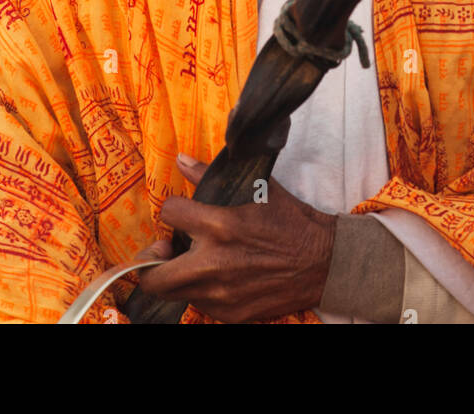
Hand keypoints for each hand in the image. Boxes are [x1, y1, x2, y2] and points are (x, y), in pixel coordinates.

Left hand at [132, 154, 336, 323]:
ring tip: (189, 262)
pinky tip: (215, 277)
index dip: (171, 209)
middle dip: (150, 262)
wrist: (323, 262)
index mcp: (220, 226)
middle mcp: (214, 264)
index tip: (178, 211)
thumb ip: (210, 177)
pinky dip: (200, 290)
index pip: (169, 214)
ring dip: (176, 276)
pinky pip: (200, 304)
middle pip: (155, 276)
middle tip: (161, 251)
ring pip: (175, 292)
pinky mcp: (231, 314)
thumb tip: (181, 160)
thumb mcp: (256, 189)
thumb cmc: (291, 220)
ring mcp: (221, 295)